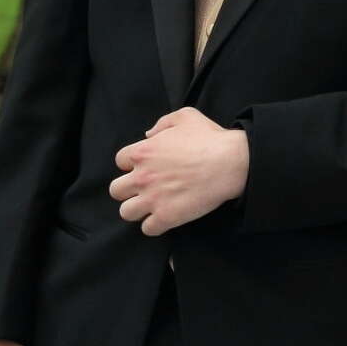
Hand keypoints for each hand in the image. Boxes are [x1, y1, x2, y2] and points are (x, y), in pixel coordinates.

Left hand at [110, 108, 249, 233]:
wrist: (230, 162)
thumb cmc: (210, 139)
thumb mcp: (185, 116)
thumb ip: (162, 123)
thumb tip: (149, 135)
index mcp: (142, 152)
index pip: (120, 161)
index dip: (132, 165)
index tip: (146, 167)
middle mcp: (142, 177)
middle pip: (116, 190)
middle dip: (128, 190)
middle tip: (146, 189)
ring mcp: (153, 199)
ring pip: (126, 212)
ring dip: (138, 210)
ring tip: (153, 206)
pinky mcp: (167, 217)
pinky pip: (148, 229)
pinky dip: (155, 225)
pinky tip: (166, 218)